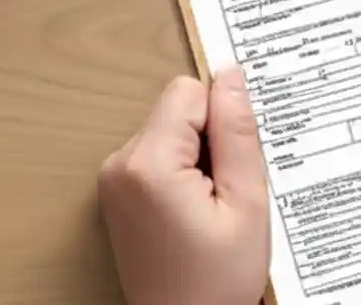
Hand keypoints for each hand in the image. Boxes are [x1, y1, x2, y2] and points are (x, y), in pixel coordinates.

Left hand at [99, 70, 269, 304]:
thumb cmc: (215, 283)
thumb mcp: (246, 204)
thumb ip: (238, 133)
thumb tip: (232, 77)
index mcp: (147, 164)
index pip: (189, 92)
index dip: (223, 121)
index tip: (233, 164)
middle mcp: (119, 165)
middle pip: (177, 111)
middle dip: (210, 141)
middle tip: (224, 195)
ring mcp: (113, 180)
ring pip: (171, 132)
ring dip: (198, 160)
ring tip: (210, 209)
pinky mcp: (118, 192)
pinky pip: (158, 156)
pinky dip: (183, 175)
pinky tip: (195, 213)